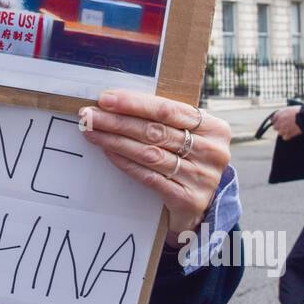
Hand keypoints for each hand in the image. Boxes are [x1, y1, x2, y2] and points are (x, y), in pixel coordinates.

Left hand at [80, 90, 230, 247]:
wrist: (198, 204)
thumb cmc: (186, 159)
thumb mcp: (186, 135)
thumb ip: (163, 119)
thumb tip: (115, 101)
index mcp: (214, 127)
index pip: (168, 110)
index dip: (134, 103)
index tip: (105, 99)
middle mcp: (212, 152)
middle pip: (156, 131)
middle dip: (118, 121)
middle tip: (89, 115)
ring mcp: (202, 177)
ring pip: (150, 154)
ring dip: (116, 141)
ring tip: (92, 132)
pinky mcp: (189, 199)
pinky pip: (149, 177)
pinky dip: (126, 163)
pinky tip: (108, 152)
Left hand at [271, 105, 303, 139]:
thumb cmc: (299, 111)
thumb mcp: (289, 109)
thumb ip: (283, 112)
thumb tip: (281, 116)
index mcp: (279, 114)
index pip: (272, 119)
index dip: (276, 121)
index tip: (279, 122)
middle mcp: (279, 121)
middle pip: (275, 127)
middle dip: (279, 127)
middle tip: (285, 126)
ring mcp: (283, 129)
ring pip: (280, 133)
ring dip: (284, 132)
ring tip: (290, 129)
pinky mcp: (288, 134)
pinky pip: (285, 137)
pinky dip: (288, 136)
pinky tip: (291, 133)